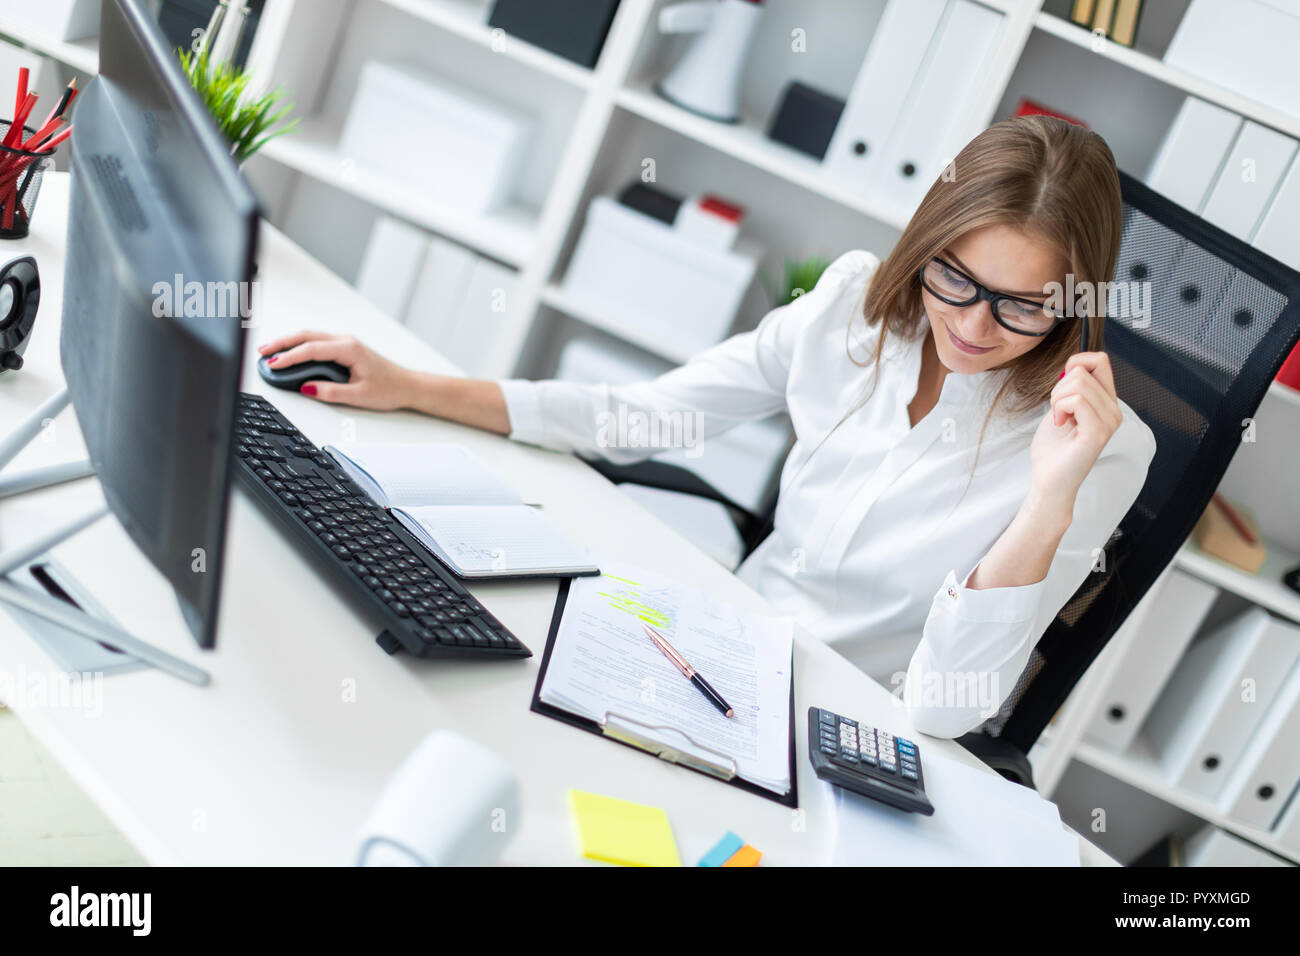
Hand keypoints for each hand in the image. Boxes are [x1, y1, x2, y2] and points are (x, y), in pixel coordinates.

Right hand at [257, 330, 415, 410]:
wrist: (407, 385)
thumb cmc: (389, 388)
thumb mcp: (359, 396)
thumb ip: (331, 392)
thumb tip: (307, 387)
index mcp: (349, 349)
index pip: (312, 349)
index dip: (289, 357)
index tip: (273, 364)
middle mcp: (346, 341)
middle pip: (307, 336)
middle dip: (282, 343)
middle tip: (262, 352)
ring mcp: (345, 342)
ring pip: (311, 336)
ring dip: (289, 342)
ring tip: (270, 351)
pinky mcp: (345, 348)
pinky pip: (318, 341)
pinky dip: (301, 345)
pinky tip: (290, 352)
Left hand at [1027, 351, 1122, 514]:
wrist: (1049, 480)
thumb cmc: (1053, 448)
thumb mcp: (1061, 407)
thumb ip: (1072, 386)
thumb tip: (1075, 364)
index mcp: (1107, 402)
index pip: (1100, 361)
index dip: (1075, 364)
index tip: (1062, 389)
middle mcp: (1113, 410)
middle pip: (1084, 369)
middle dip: (1059, 387)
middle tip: (1058, 412)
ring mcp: (1108, 421)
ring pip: (1078, 383)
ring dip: (1057, 399)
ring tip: (1060, 419)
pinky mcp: (1097, 432)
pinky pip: (1076, 400)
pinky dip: (1059, 408)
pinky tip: (1060, 424)